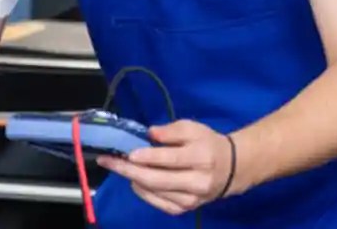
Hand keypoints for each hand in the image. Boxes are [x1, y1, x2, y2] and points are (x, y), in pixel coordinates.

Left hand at [95, 120, 236, 215]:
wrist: (230, 169)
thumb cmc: (207, 144)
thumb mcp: (192, 128)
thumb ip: (170, 130)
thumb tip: (150, 134)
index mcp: (202, 157)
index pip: (171, 159)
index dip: (148, 157)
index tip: (128, 153)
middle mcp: (197, 182)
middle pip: (157, 179)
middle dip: (128, 170)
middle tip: (107, 160)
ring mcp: (191, 199)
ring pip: (154, 191)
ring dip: (132, 178)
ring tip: (116, 165)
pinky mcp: (185, 209)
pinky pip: (157, 202)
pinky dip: (142, 190)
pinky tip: (135, 179)